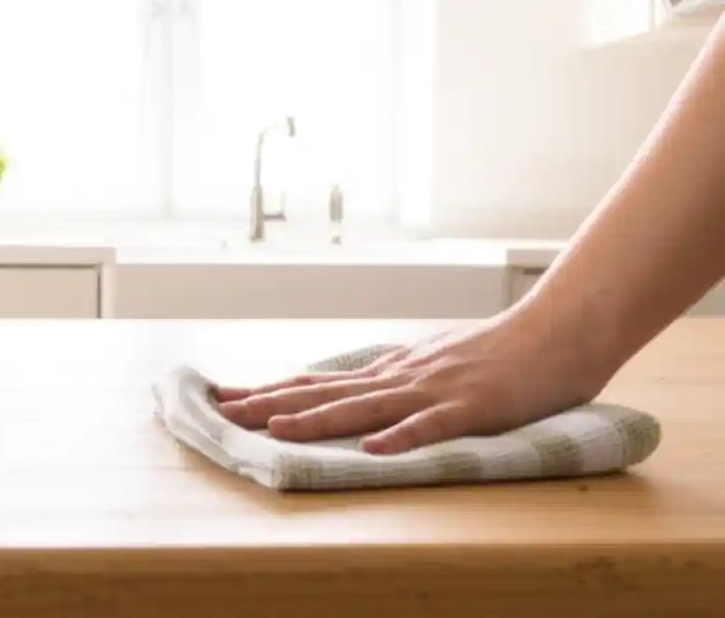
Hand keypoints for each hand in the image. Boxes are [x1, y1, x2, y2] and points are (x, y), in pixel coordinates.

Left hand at [213, 312, 616, 453]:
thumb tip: (351, 387)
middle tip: (224, 413)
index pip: (319, 382)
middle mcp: (400, 377)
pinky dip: (401, 438)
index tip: (227, 400)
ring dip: (319, 419)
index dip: (272, 392)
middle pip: (326, 393)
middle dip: (273, 405)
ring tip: (275, 429)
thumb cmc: (498, 352)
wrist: (558, 331)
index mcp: (391, 371)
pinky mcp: (472, 407)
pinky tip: (374, 450)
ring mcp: (433, 390)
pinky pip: (432, 425)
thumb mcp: (432, 362)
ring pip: (365, 407)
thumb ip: (393, 378)